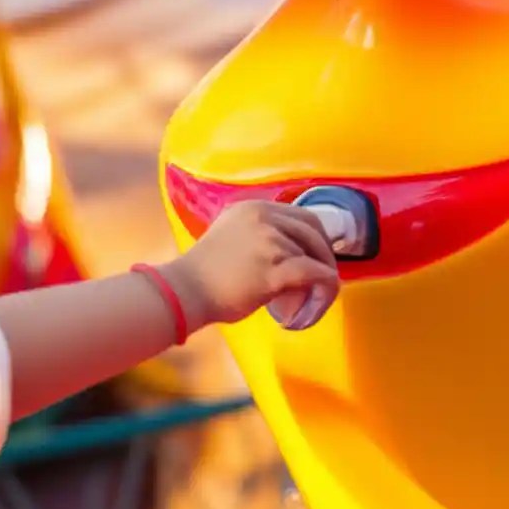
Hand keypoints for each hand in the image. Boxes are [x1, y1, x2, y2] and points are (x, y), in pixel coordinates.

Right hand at [161, 200, 339, 331]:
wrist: (182, 293)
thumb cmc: (204, 273)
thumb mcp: (232, 234)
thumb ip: (259, 233)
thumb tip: (293, 248)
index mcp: (254, 207)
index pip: (303, 216)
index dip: (318, 238)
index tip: (319, 256)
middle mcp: (264, 218)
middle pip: (314, 232)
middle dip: (326, 255)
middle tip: (325, 277)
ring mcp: (270, 242)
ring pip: (316, 257)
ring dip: (322, 278)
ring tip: (314, 298)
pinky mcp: (273, 270)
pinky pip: (315, 275)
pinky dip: (325, 289)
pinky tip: (320, 301)